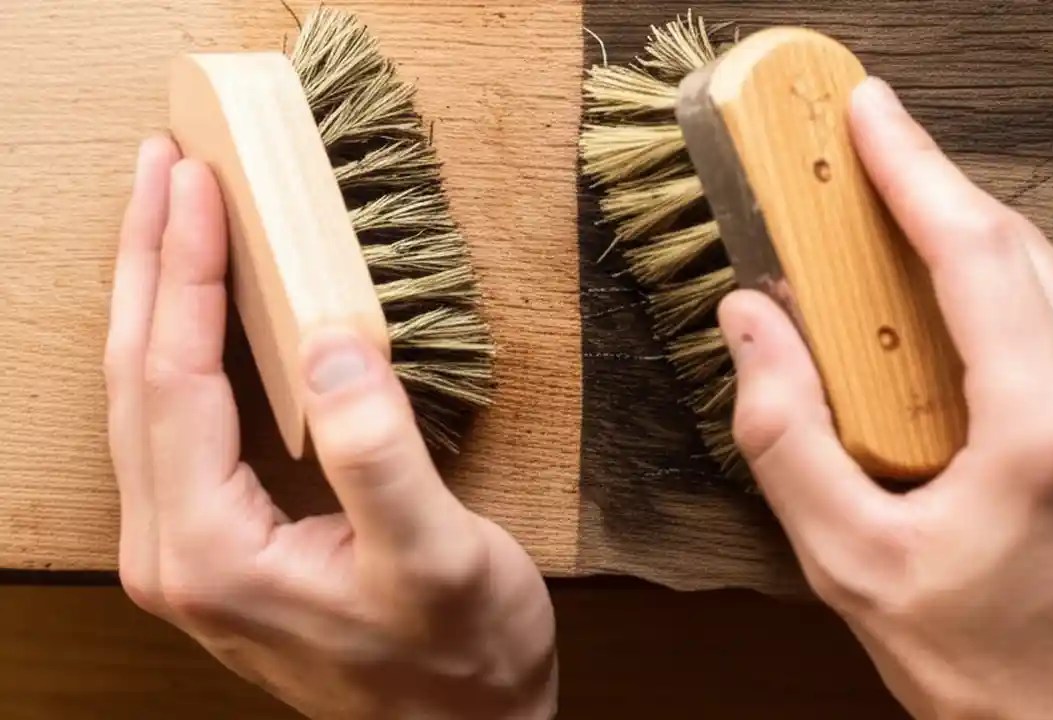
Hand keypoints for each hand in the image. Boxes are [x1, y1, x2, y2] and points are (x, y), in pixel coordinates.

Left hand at [104, 137, 556, 718]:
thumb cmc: (460, 660)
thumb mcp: (436, 556)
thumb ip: (377, 452)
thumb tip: (329, 341)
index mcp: (212, 550)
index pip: (172, 379)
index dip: (184, 272)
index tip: (194, 183)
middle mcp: (175, 552)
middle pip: (135, 379)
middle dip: (149, 264)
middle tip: (162, 169)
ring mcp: (188, 552)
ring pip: (143, 400)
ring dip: (156, 299)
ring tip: (168, 217)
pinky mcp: (217, 546)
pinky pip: (172, 426)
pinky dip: (180, 348)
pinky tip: (195, 310)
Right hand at [718, 78, 1052, 719]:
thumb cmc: (995, 679)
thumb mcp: (854, 568)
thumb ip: (786, 438)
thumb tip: (754, 330)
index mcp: (1048, 431)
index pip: (975, 252)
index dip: (912, 167)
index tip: (867, 116)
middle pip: (1018, 249)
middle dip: (931, 199)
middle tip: (858, 177)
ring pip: (1051, 283)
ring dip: (966, 254)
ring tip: (888, 260)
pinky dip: (1004, 306)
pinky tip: (951, 338)